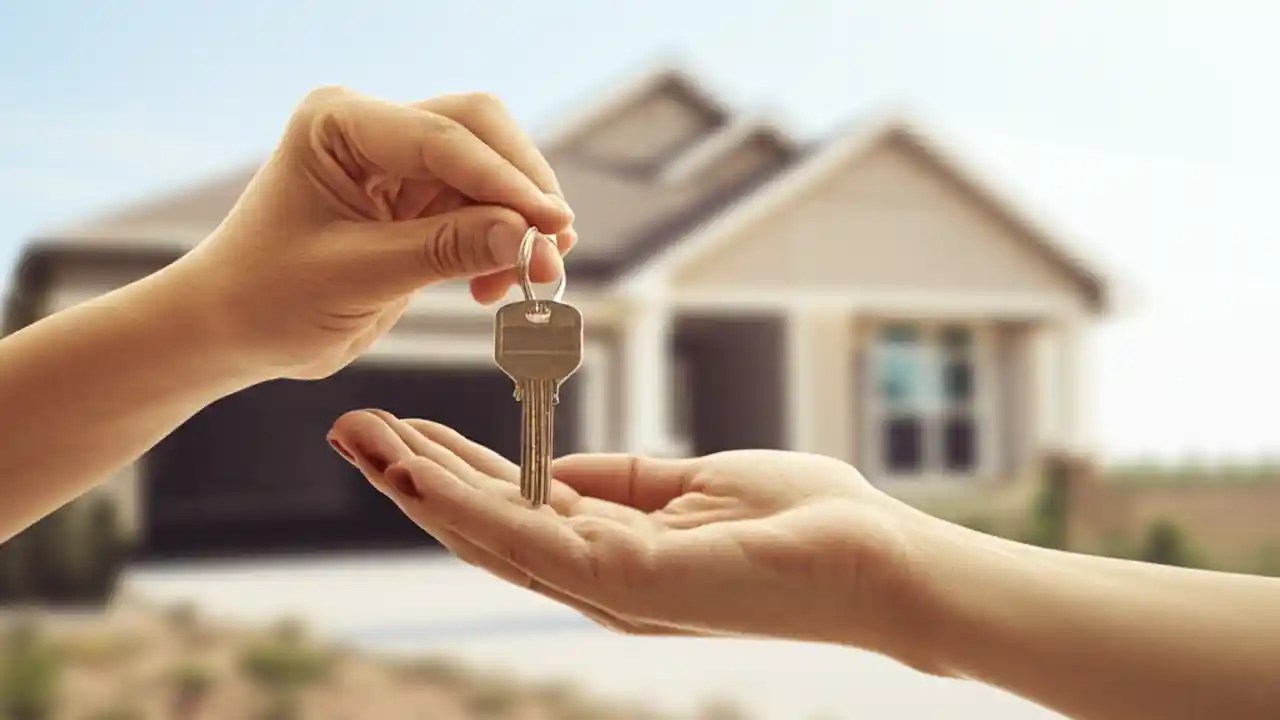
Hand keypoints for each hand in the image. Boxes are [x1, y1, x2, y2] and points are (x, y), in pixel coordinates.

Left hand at [170, 86, 573, 380]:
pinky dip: (502, 246)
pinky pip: (483, 212)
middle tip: (553, 247)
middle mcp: (375, 130)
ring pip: (491, 173)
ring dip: (519, 224)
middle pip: (480, 132)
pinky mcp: (419, 203)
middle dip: (522, 189)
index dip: (505, 182)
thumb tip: (532, 239)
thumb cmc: (268, 297)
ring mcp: (400, 165)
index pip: (444, 137)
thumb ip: (447, 251)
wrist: (234, 330)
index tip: (551, 225)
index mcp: (340, 123)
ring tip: (531, 279)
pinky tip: (495, 287)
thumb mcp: (358, 277)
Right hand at [327, 410, 936, 666]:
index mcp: (614, 551)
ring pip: (490, 532)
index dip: (454, 469)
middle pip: (485, 525)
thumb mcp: (695, 481)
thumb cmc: (803, 520)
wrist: (879, 558)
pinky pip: (529, 536)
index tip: (404, 428)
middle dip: (414, 477)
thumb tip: (558, 466)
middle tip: (350, 428)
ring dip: (420, 485)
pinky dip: (468, 502)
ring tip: (362, 439)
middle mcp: (598, 579)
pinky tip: (420, 468)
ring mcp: (609, 587)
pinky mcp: (628, 583)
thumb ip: (622, 478)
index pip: (516, 509)